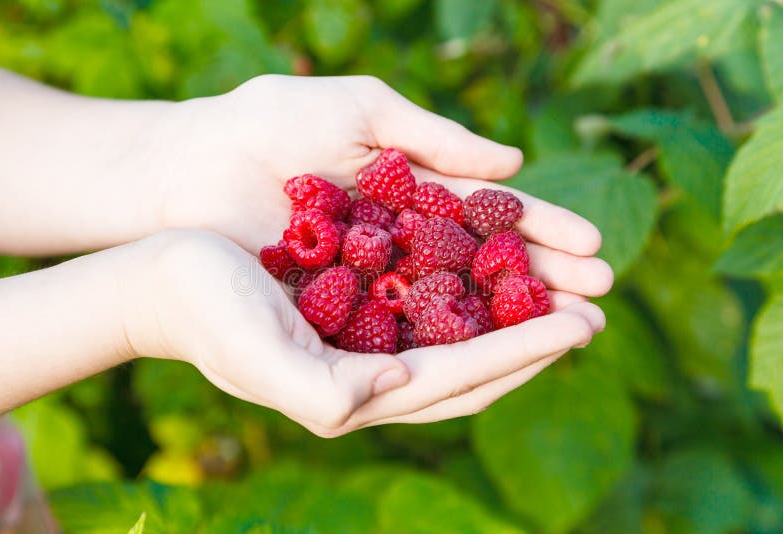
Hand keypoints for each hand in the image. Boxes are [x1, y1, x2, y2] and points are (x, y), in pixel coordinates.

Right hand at [123, 229, 605, 437]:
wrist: (164, 277)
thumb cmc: (204, 315)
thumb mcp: (255, 356)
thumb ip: (322, 391)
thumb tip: (398, 384)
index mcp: (358, 391)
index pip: (460, 376)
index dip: (523, 352)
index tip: (580, 327)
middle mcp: (373, 368)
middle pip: (474, 360)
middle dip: (536, 339)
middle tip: (594, 312)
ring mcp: (368, 334)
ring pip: (459, 327)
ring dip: (514, 309)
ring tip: (565, 288)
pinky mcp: (359, 297)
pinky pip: (429, 289)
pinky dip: (470, 278)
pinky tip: (499, 258)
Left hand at [154, 75, 611, 300]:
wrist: (192, 162)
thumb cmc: (271, 124)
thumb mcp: (361, 113)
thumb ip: (434, 140)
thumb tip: (513, 165)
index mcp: (411, 193)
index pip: (491, 220)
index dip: (542, 234)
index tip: (593, 249)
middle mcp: (400, 245)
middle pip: (483, 270)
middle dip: (542, 284)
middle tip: (601, 300)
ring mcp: (371, 284)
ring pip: (452, 307)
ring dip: (510, 320)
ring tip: (569, 330)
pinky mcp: (338, 314)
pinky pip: (400, 330)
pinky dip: (445, 339)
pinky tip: (494, 350)